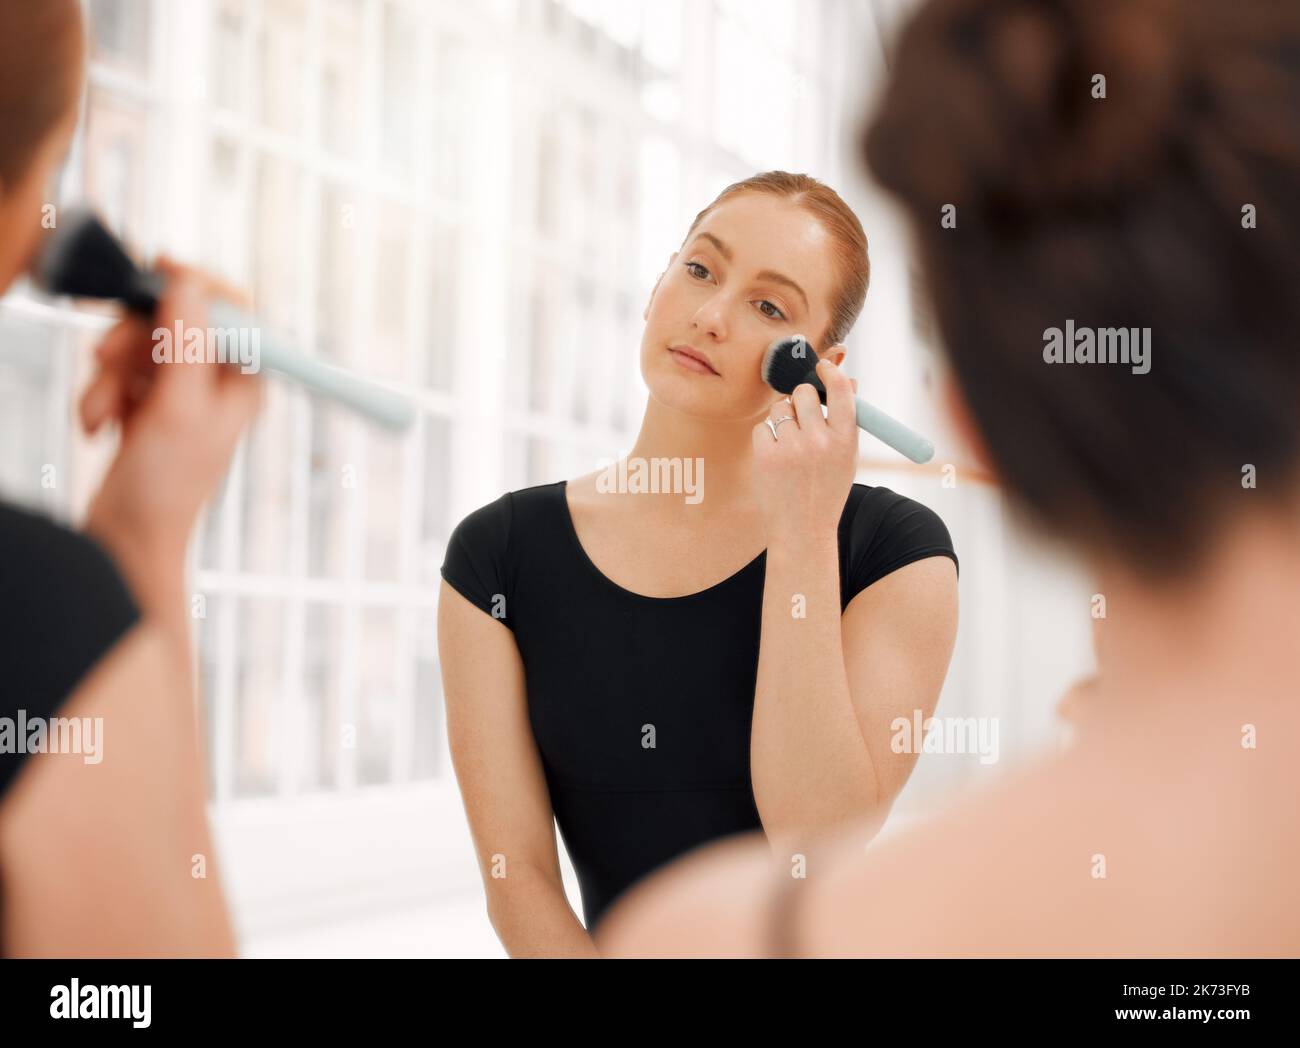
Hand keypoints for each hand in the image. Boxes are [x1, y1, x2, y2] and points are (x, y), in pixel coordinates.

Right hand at [81, 259, 261, 568]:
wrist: (127, 538)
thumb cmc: (164, 486)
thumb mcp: (177, 406)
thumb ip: (186, 341)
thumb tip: (190, 283)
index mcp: (247, 381)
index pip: (235, 309)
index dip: (199, 283)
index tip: (160, 268)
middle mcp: (220, 383)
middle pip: (178, 319)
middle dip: (135, 338)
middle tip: (107, 357)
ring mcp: (183, 394)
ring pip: (141, 344)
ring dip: (111, 373)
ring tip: (103, 413)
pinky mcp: (148, 406)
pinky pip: (121, 372)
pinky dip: (104, 393)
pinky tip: (99, 425)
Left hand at [751, 357, 858, 550]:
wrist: (803, 530)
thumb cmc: (827, 489)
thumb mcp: (847, 457)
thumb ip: (846, 420)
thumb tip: (849, 379)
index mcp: (846, 439)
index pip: (840, 389)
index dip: (829, 371)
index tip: (822, 367)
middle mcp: (820, 440)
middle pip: (804, 392)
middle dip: (799, 399)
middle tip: (800, 416)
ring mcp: (792, 448)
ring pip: (780, 408)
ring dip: (782, 419)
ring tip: (789, 444)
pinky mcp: (767, 456)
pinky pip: (762, 428)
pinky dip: (766, 438)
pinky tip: (775, 459)